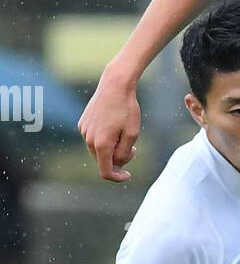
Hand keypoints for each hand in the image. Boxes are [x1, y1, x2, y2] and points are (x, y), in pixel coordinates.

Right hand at [78, 66, 140, 182]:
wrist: (115, 85)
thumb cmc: (127, 108)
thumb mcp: (132, 134)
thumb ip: (125, 153)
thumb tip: (117, 164)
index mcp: (101, 144)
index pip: (105, 172)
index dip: (117, 178)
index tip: (127, 175)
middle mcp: (88, 139)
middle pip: (103, 160)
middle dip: (118, 159)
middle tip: (133, 149)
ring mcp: (84, 131)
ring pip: (98, 150)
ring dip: (111, 149)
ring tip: (124, 135)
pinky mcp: (82, 123)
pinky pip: (93, 139)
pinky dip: (104, 139)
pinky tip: (113, 126)